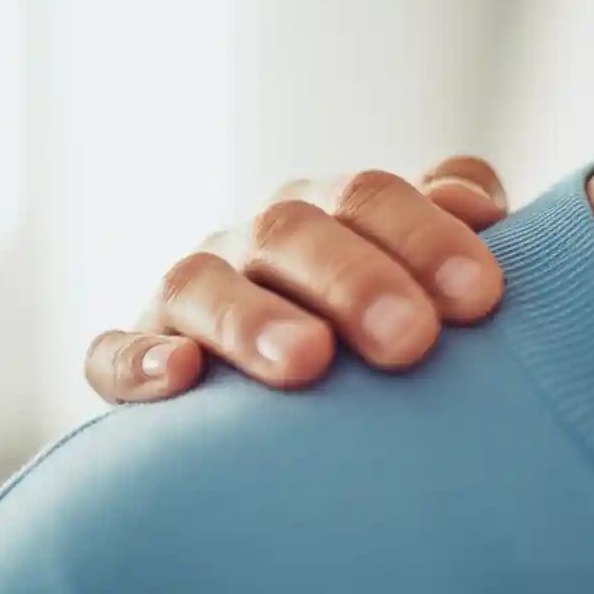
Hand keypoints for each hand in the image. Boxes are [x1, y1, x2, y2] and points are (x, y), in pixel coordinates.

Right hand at [85, 156, 508, 402]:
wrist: (291, 398)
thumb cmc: (380, 330)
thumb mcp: (420, 270)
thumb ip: (447, 227)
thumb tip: (478, 206)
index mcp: (326, 212)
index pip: (369, 196)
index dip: (425, 236)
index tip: (481, 296)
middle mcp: (254, 243)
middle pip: (290, 231)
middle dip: (353, 280)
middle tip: (410, 339)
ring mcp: (190, 296)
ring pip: (202, 285)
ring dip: (252, 318)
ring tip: (307, 361)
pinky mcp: (137, 350)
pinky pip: (112, 350)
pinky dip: (138, 360)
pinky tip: (179, 374)